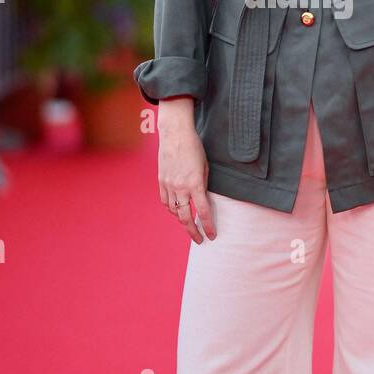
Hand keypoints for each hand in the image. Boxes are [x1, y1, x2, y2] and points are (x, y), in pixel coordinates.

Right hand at [157, 122, 215, 243]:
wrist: (175, 134)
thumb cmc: (194, 148)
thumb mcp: (205, 167)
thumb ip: (203, 186)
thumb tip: (203, 201)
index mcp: (195, 184)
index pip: (203, 212)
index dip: (208, 226)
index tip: (212, 236)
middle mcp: (181, 187)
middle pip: (185, 217)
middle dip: (193, 231)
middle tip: (199, 239)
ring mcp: (169, 185)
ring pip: (174, 211)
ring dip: (182, 220)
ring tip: (189, 224)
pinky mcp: (161, 181)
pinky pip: (165, 201)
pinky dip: (170, 208)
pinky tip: (176, 210)